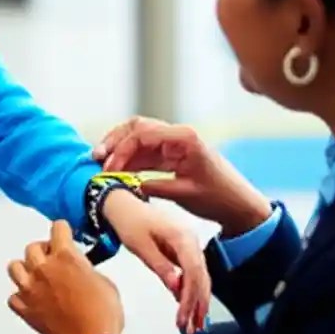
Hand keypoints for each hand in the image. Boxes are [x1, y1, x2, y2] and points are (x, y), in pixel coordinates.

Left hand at [7, 220, 124, 333]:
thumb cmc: (101, 316)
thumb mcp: (104, 282)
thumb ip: (86, 269)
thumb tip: (83, 269)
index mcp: (66, 257)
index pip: (57, 228)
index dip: (62, 229)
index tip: (62, 231)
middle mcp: (44, 270)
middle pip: (32, 246)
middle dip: (43, 248)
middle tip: (51, 254)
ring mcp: (32, 290)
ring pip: (14, 267)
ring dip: (25, 267)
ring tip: (35, 271)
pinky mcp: (26, 310)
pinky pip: (13, 297)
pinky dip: (20, 296)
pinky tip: (29, 297)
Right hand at [94, 117, 271, 237]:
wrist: (238, 205)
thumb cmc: (219, 197)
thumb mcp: (186, 194)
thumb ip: (157, 187)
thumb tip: (131, 184)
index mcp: (184, 139)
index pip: (143, 134)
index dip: (122, 150)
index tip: (110, 169)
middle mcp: (177, 136)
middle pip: (137, 128)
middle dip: (114, 142)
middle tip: (97, 157)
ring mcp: (173, 144)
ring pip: (138, 138)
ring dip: (119, 149)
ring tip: (101, 163)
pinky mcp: (171, 155)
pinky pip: (144, 151)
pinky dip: (128, 159)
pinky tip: (116, 170)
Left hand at [100, 190, 209, 333]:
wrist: (125, 205)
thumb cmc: (129, 221)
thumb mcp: (140, 246)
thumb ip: (160, 266)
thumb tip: (176, 288)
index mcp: (181, 235)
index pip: (193, 270)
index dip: (190, 296)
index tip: (184, 316)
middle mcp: (190, 239)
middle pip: (200, 276)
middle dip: (196, 304)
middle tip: (191, 328)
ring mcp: (189, 244)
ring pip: (199, 277)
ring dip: (196, 301)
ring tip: (192, 324)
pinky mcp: (184, 250)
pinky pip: (192, 273)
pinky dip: (191, 291)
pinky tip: (188, 308)